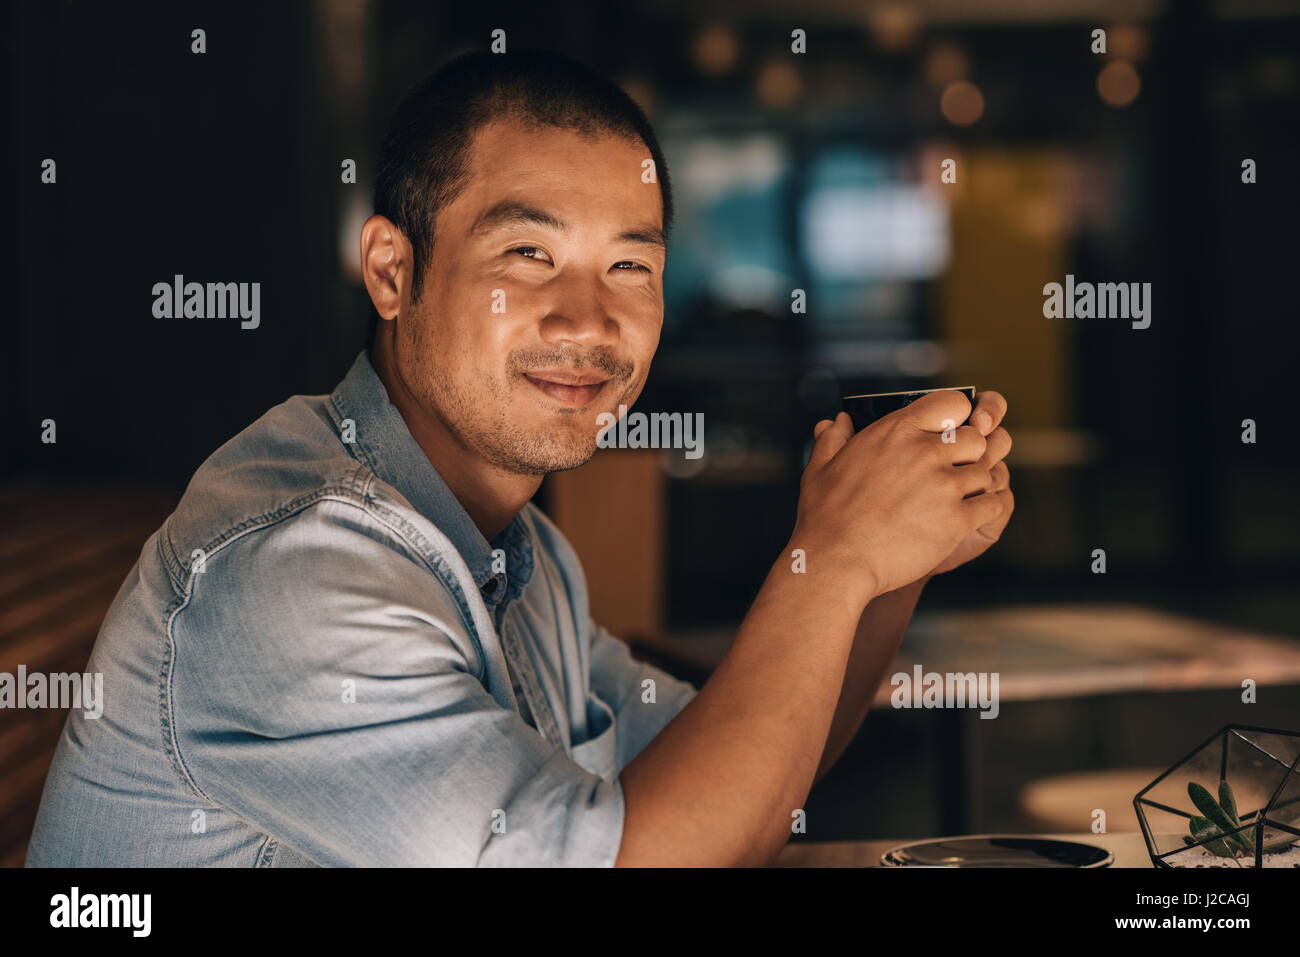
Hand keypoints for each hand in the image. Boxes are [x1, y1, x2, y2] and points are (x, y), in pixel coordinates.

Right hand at [793, 389, 1003, 604]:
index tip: (950, 433)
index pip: (954, 403)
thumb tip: (835, 422)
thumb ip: (833, 439)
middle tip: (954, 472)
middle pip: (977, 438)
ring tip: (955, 499)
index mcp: (897, 431)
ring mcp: (943, 485)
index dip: (958, 417)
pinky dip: (984, 510)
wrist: (837, 560)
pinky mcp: (956, 519)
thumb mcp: (821, 467)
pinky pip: (992, 504)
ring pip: (986, 472)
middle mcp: (925, 452)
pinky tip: (967, 517)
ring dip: (976, 486)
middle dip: (970, 454)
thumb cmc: (826, 517)